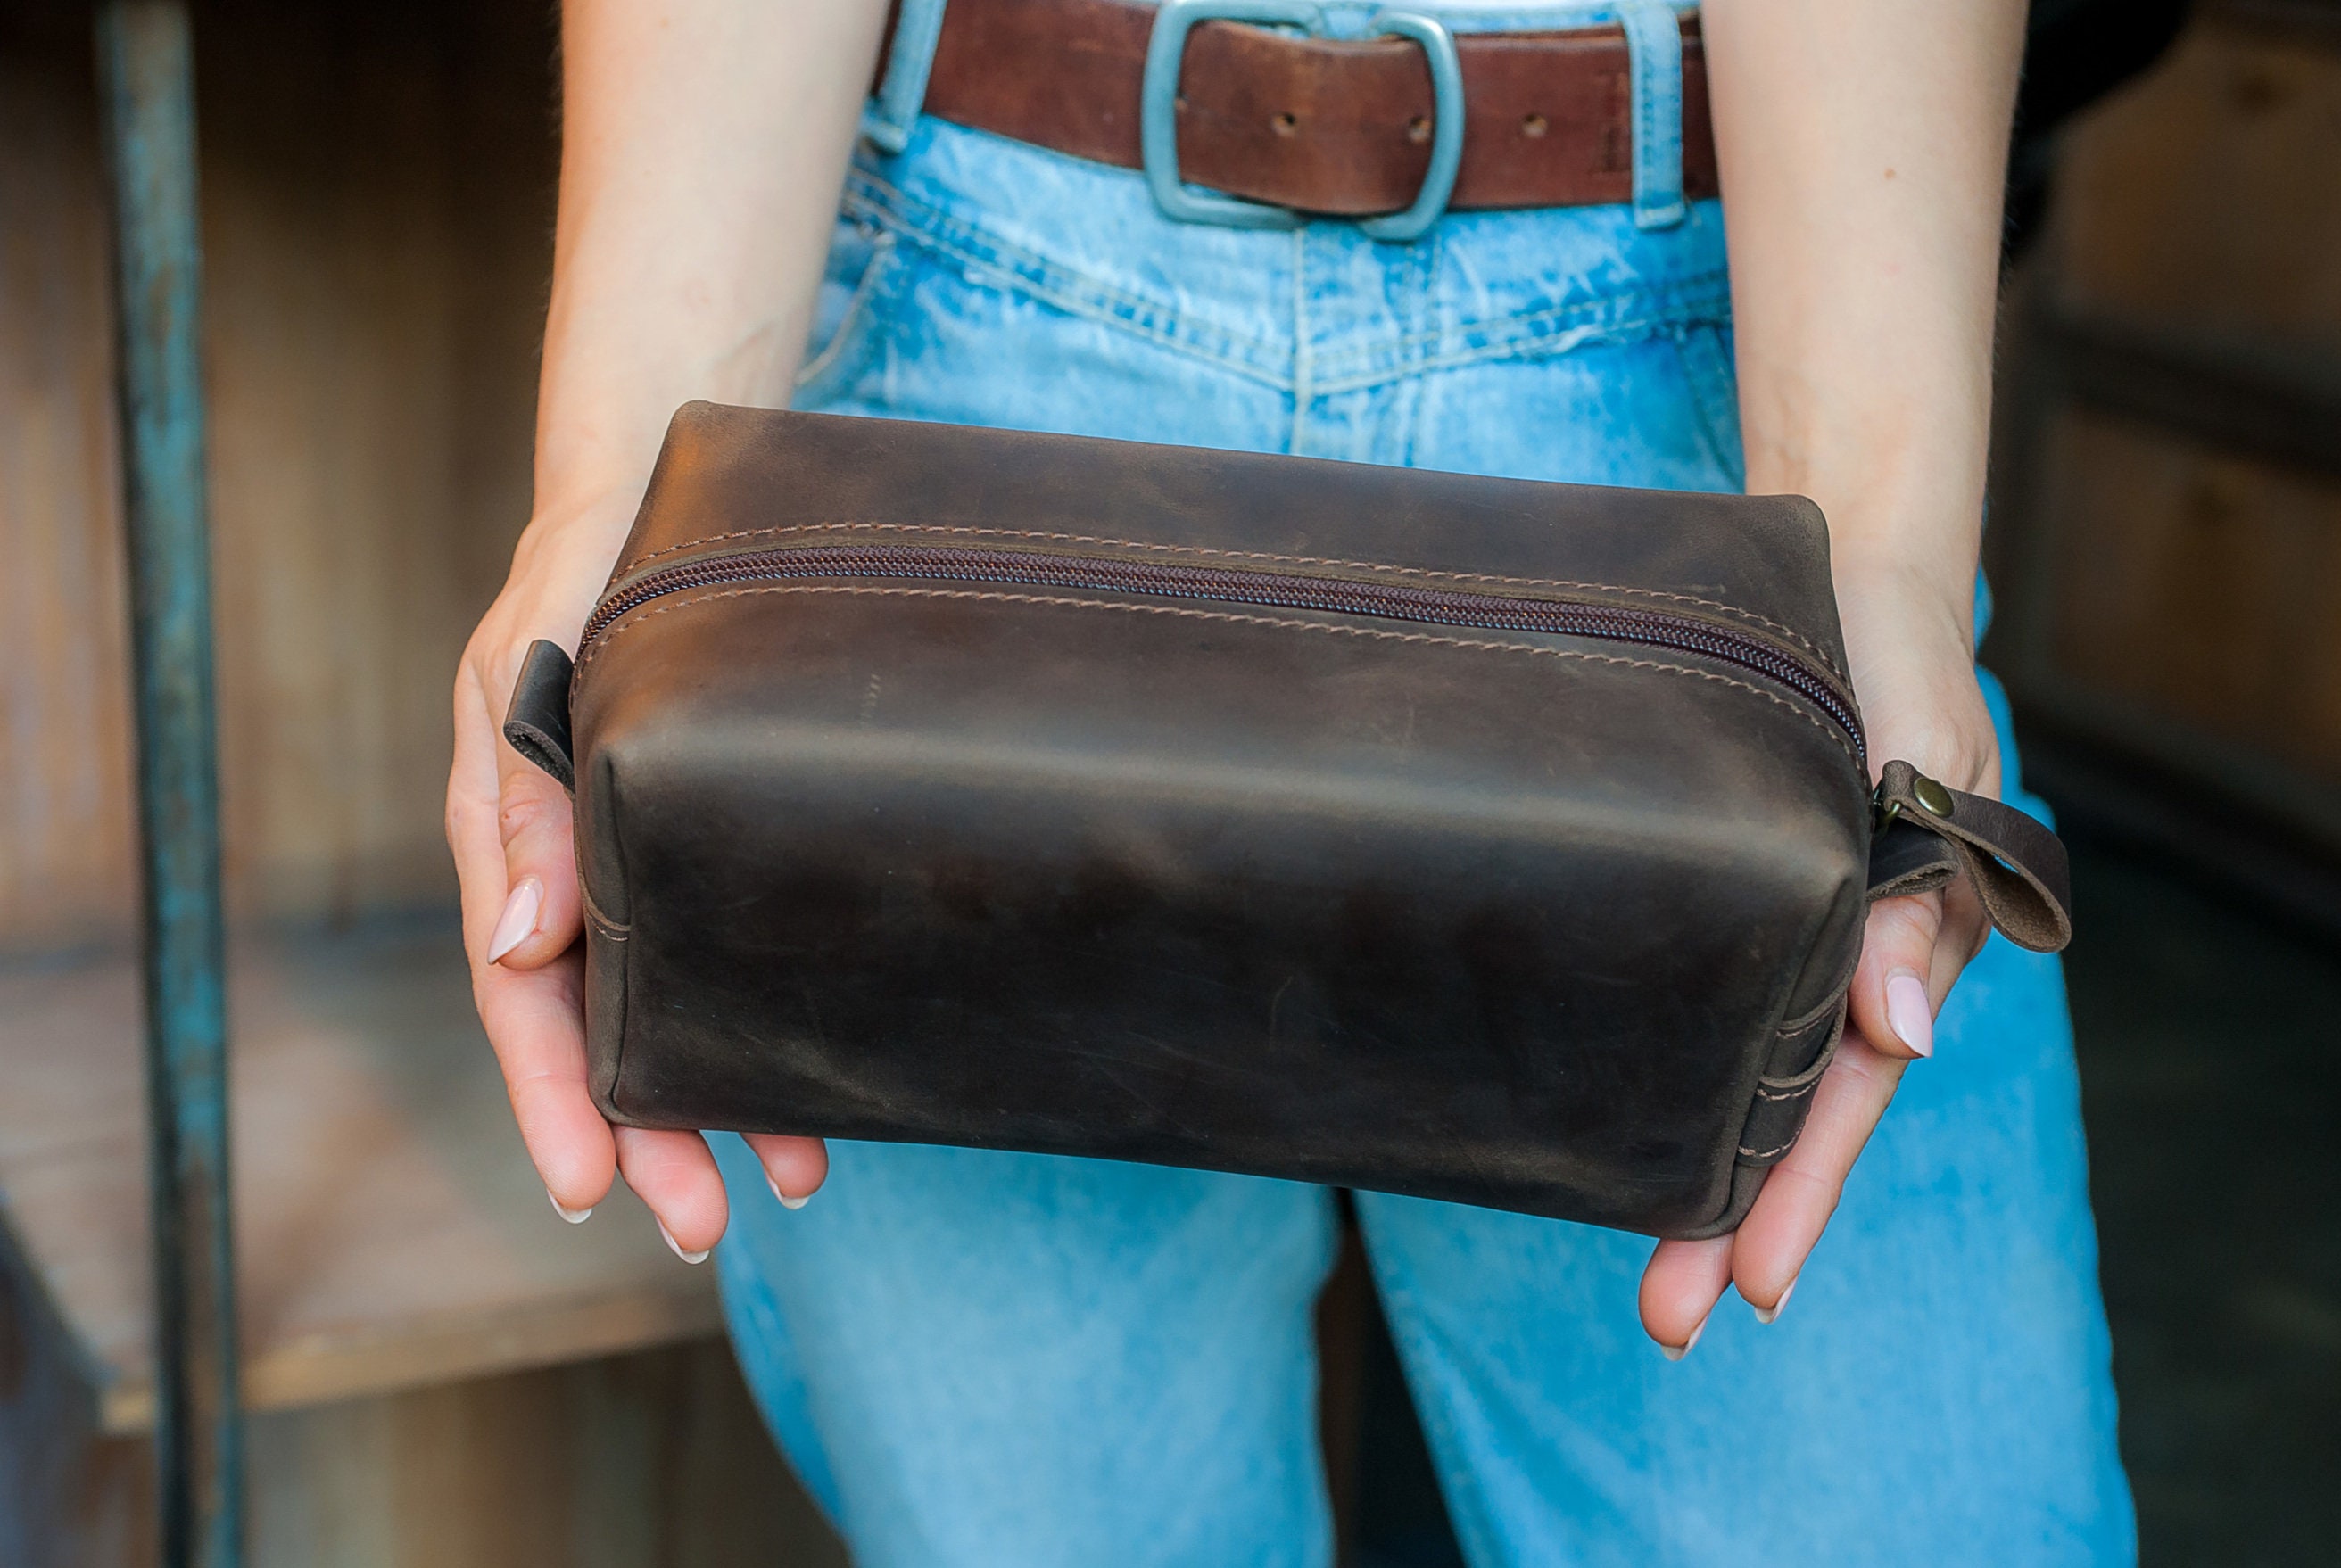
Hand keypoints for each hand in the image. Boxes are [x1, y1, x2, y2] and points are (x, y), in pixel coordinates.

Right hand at [446, 500, 828, 1260]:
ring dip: (721, 1098)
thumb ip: (522, 800)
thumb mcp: (536, 665)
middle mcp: (576, 865)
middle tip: (705, 1224)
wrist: (663, 489)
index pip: (522, 998)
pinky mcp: (714, 832)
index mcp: (511, 835)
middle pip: (605, 1031)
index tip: (588, 1191)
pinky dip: (769, 1011)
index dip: (552, 1099)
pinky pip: (732, 944)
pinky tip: (824, 1069)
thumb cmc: (588, 566)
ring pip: (677, 1005)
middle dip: (651, 1134)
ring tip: (789, 1179)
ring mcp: (645, 854)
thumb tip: (516, 946)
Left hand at [1635, 563, 1995, 1350]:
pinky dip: (1673, 1067)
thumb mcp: (1919, 750)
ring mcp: (1787, 930)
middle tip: (1674, 1320)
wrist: (1839, 577)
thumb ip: (1907, 889)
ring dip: (1698, 1167)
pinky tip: (1615, 1124)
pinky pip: (1706, 996)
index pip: (1849, 1087)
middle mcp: (1845, 952)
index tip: (1754, 1282)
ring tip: (1649, 1274)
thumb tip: (1895, 1038)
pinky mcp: (1727, 892)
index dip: (1799, 1186)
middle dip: (1737, 1219)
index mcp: (1906, 933)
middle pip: (1791, 1111)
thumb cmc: (1889, 656)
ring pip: (1744, 1072)